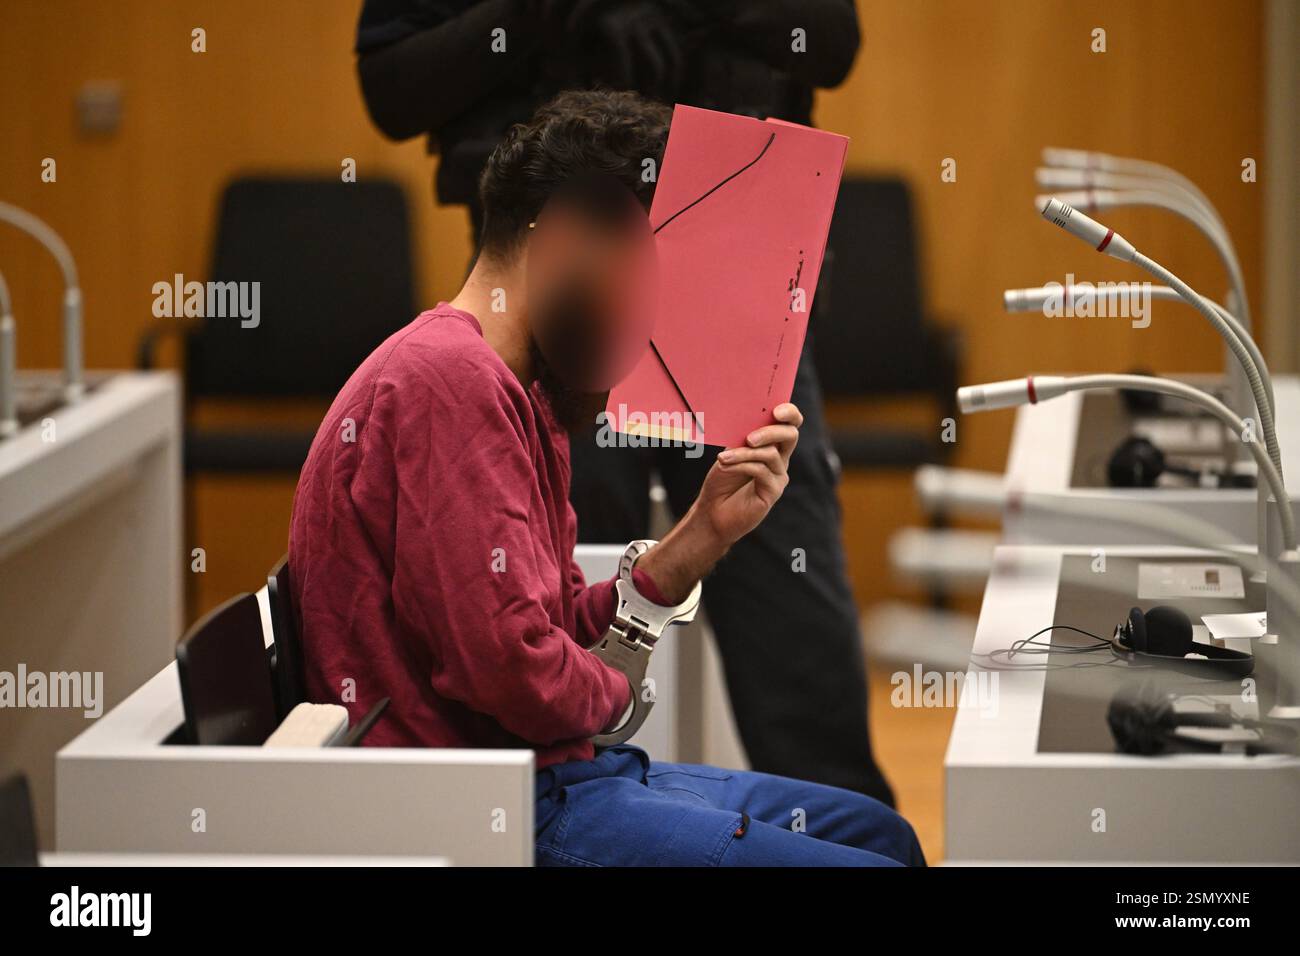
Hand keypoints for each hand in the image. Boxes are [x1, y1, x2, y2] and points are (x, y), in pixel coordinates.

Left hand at [696, 402, 802, 545]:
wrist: (712, 512)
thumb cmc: (721, 481)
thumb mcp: (730, 452)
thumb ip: (741, 437)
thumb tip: (745, 415)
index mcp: (772, 445)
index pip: (791, 424)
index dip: (790, 413)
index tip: (776, 410)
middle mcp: (780, 460)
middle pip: (790, 435)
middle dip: (771, 431)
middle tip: (749, 438)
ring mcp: (778, 476)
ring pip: (770, 454)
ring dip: (743, 453)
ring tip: (722, 457)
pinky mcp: (773, 492)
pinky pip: (761, 471)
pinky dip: (740, 465)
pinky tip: (724, 465)